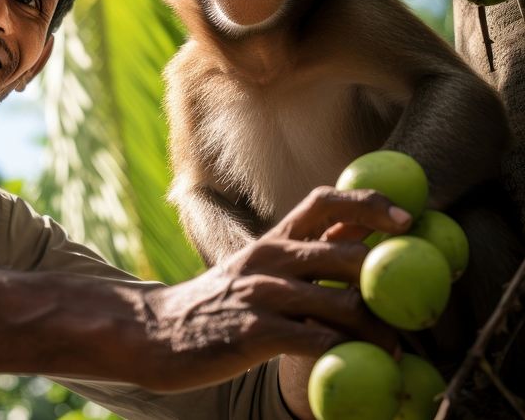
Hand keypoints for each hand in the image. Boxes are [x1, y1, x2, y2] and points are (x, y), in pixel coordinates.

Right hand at [137, 187, 410, 391]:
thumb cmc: (216, 307)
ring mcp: (261, 294)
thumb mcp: (254, 270)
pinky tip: (355, 366)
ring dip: (379, 330)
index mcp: (271, 240)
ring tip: (392, 348)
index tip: (407, 221)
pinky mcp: (254, 332)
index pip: (324, 202)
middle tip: (413, 306)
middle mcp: (268, 258)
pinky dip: (347, 355)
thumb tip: (357, 243)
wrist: (155, 334)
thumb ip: (300, 258)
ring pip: (343, 303)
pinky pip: (319, 341)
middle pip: (347, 254)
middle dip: (389, 279)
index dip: (370, 205)